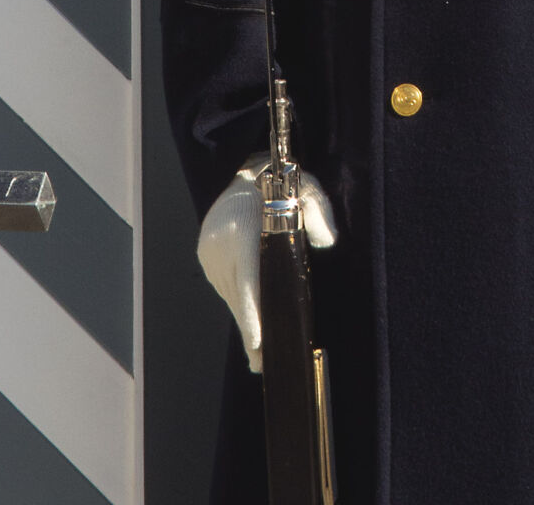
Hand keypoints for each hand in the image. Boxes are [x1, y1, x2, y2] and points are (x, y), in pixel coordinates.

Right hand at [197, 165, 337, 372]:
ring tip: (257, 352)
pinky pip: (225, 286)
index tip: (258, 341)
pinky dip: (238, 301)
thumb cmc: (278, 182)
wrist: (243, 169)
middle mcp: (221, 243)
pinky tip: (250, 318)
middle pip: (239, 296)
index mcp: (242, 227)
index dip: (252, 313)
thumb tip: (328, 241)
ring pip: (231, 295)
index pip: (248, 279)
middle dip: (251, 329)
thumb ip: (317, 212)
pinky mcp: (206, 256)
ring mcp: (210, 252)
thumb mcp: (304, 188)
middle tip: (262, 364)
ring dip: (245, 318)